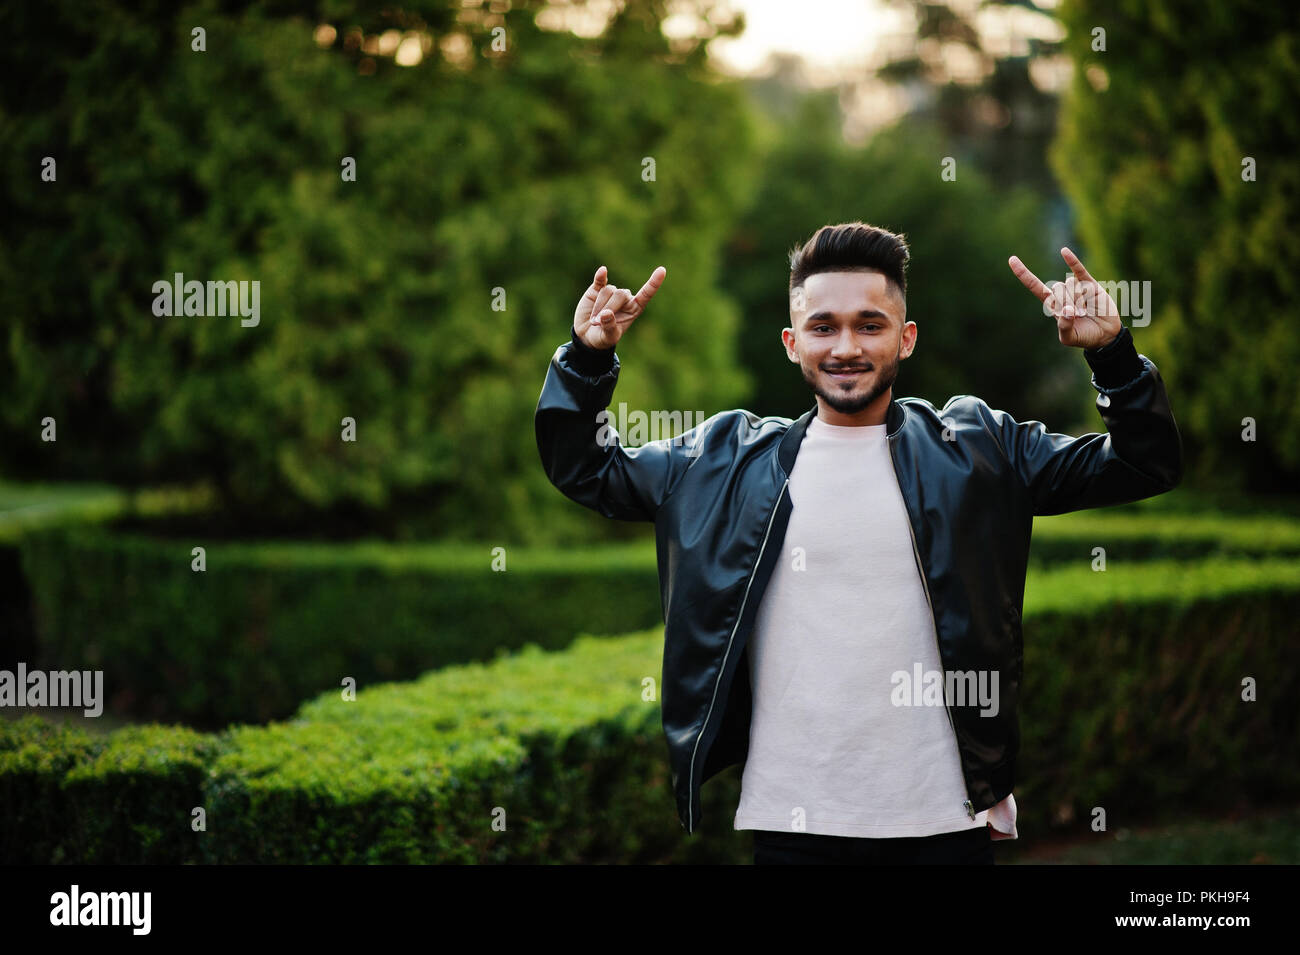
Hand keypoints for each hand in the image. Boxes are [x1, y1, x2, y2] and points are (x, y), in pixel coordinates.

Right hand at [573, 265, 665, 349]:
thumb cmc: (603, 337)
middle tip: (599, 322)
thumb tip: (606, 313)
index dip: (653, 283)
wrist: (587, 334)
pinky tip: (603, 271)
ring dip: (599, 306)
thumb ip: (609, 327)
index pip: (646, 294)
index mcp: (635, 309)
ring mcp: (611, 292)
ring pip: (608, 291)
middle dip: (609, 307)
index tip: (662, 270)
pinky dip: (600, 276)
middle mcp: (625, 298)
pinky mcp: (597, 288)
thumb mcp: (608, 338)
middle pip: (621, 294)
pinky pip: (600, 280)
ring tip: (594, 320)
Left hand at [1007, 247, 1121, 348]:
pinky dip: (1072, 261)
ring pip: (1069, 283)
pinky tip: (1063, 251)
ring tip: (1086, 311)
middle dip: (1066, 302)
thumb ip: (1064, 326)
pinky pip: (1079, 270)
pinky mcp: (1090, 284)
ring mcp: (1076, 287)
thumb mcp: (1070, 338)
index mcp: (1053, 305)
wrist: (1106, 334)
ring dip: (1077, 298)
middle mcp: (1062, 294)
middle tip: (1078, 315)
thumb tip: (1067, 310)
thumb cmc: (1085, 337)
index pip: (1035, 287)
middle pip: (1056, 289)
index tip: (1011, 260)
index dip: (1024, 274)